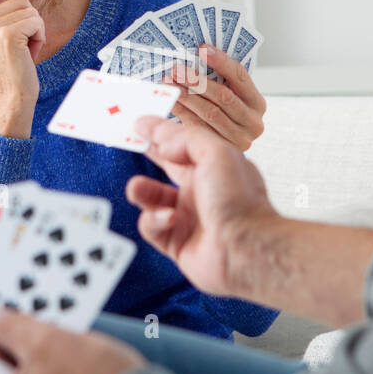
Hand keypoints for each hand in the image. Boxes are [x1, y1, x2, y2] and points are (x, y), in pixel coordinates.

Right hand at [0, 0, 45, 136]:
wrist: (13, 94)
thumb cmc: (14, 64)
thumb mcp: (2, 33)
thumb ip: (0, 7)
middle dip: (30, 20)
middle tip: (21, 44)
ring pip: (29, 9)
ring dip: (35, 30)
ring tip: (24, 49)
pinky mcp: (5, 34)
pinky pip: (35, 21)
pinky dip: (39, 36)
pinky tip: (29, 53)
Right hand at [125, 115, 277, 296]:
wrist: (245, 248)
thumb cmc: (239, 202)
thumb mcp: (216, 153)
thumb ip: (186, 139)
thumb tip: (163, 142)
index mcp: (214, 168)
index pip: (183, 144)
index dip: (161, 133)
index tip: (139, 124)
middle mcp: (202, 191)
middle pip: (167, 168)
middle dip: (147, 157)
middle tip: (128, 147)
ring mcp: (189, 217)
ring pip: (152, 199)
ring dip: (141, 191)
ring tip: (138, 188)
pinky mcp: (177, 243)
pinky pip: (153, 227)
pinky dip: (155, 220)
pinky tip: (170, 219)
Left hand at [161, 44, 265, 151]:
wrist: (226, 153)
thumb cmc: (226, 116)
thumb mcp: (232, 98)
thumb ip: (221, 82)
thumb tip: (196, 56)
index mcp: (257, 103)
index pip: (240, 76)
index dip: (221, 61)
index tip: (202, 48)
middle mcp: (252, 122)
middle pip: (222, 96)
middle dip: (196, 80)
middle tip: (176, 69)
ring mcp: (239, 139)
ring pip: (209, 113)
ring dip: (186, 96)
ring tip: (169, 83)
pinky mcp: (221, 150)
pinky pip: (198, 128)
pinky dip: (182, 113)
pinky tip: (171, 102)